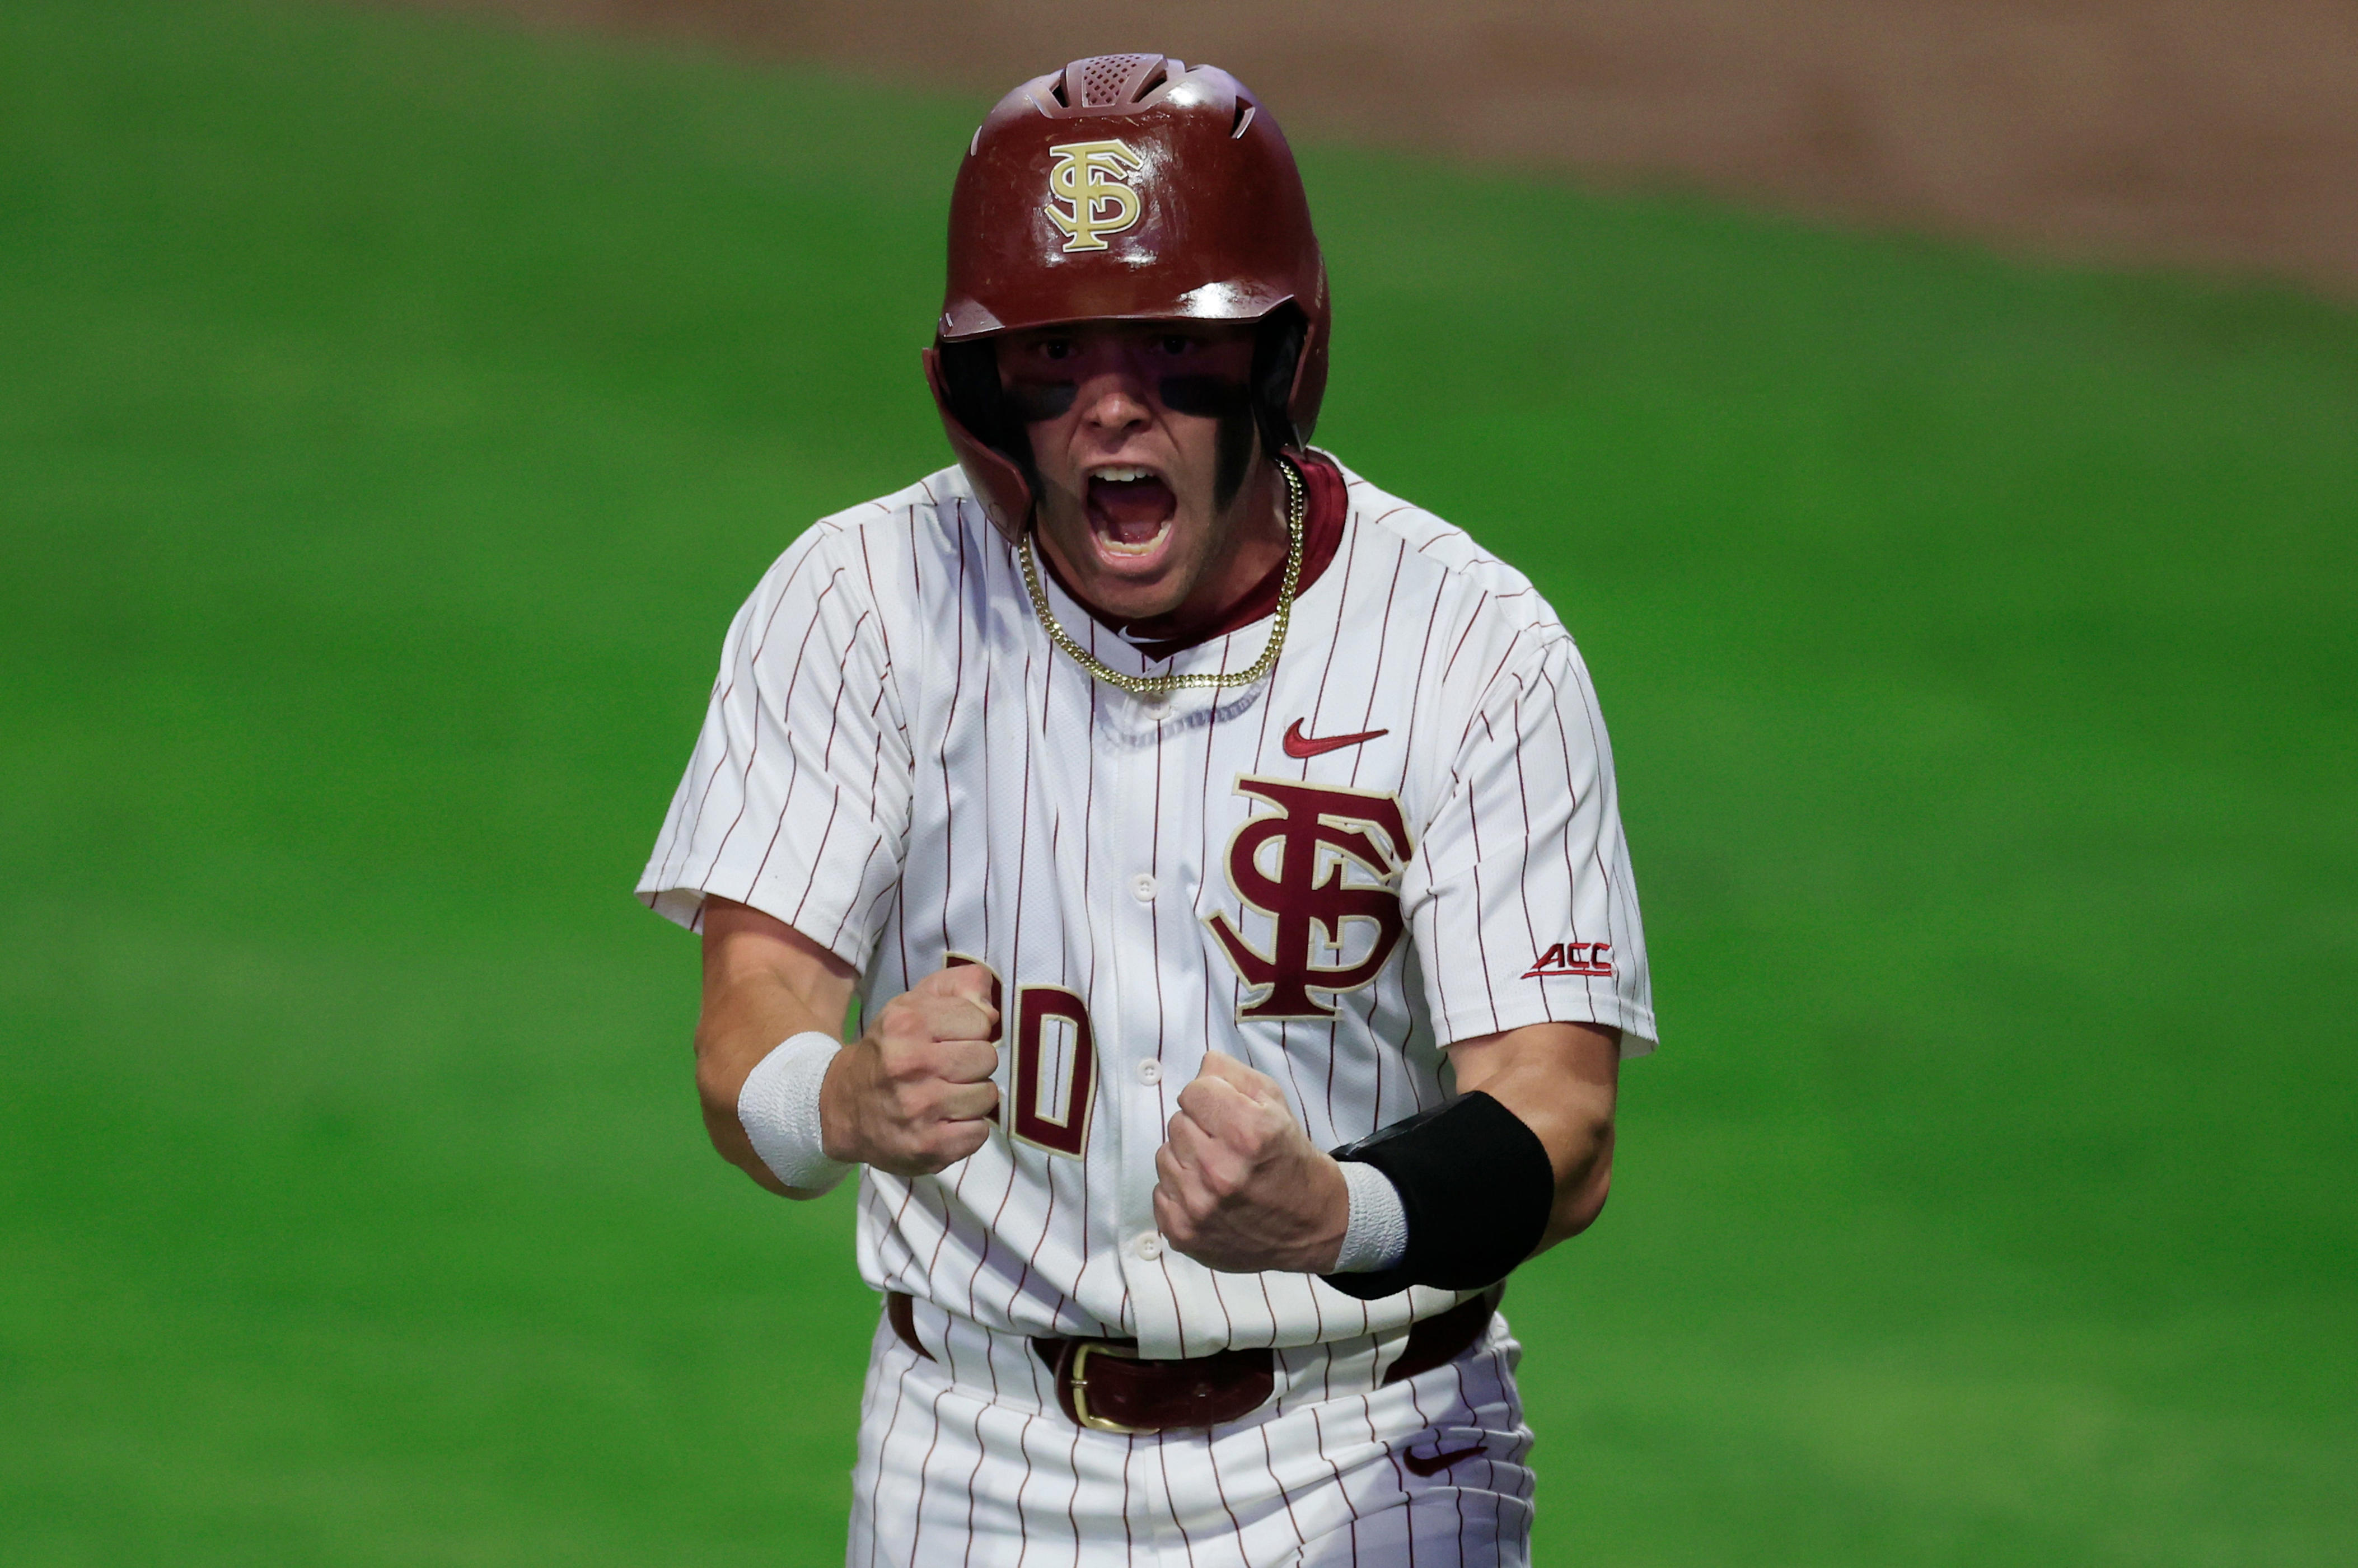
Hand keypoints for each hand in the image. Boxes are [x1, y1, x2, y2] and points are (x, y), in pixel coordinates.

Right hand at [818, 964, 999, 1175]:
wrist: (843, 1107)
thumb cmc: (890, 1050)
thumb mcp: (913, 1004)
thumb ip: (958, 987)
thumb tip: (992, 1009)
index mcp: (907, 1023)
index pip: (980, 1021)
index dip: (972, 1030)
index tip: (954, 1039)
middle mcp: (910, 1064)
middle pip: (987, 1059)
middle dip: (974, 1063)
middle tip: (951, 1070)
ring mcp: (919, 1109)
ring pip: (987, 1096)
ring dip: (973, 1097)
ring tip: (948, 1095)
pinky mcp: (928, 1146)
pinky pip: (979, 1133)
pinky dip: (969, 1128)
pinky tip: (947, 1121)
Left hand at [1153, 1053, 1350, 1274]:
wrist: (1309, 1224)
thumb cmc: (1289, 1159)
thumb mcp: (1276, 1105)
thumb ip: (1234, 1076)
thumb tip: (1201, 1068)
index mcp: (1248, 1134)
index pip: (1194, 1091)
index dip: (1211, 1097)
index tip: (1227, 1112)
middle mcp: (1221, 1172)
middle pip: (1177, 1122)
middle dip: (1199, 1127)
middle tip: (1225, 1144)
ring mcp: (1198, 1207)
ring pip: (1164, 1155)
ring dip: (1187, 1158)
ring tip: (1217, 1170)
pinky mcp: (1183, 1233)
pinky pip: (1160, 1191)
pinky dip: (1180, 1190)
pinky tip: (1208, 1194)